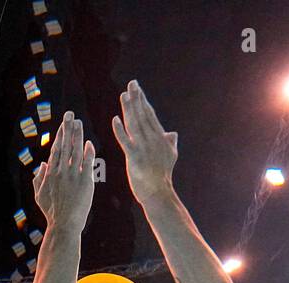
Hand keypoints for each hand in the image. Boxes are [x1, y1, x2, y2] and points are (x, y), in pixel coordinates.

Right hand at [33, 111, 95, 232]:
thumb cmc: (52, 213)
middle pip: (65, 146)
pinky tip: (89, 143)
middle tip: (70, 115)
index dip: (60, 136)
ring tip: (79, 123)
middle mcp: (61, 172)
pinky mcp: (85, 182)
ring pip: (76, 151)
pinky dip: (88, 153)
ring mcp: (73, 176)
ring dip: (78, 136)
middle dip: (67, 129)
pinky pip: (87, 163)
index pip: (56, 150)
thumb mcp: (39, 196)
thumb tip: (41, 165)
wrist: (64, 225)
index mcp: (50, 173)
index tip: (62, 125)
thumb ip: (38, 179)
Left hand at [112, 80, 176, 203]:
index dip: (143, 101)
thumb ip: (170, 143)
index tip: (137, 89)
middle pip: (143, 115)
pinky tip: (115, 119)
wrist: (159, 192)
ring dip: (129, 109)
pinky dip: (120, 130)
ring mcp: (144, 148)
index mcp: (160, 138)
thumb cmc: (163, 175)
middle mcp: (152, 140)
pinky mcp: (135, 158)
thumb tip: (173, 133)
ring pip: (135, 125)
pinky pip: (126, 141)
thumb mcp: (171, 156)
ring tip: (124, 95)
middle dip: (137, 99)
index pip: (150, 115)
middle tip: (131, 84)